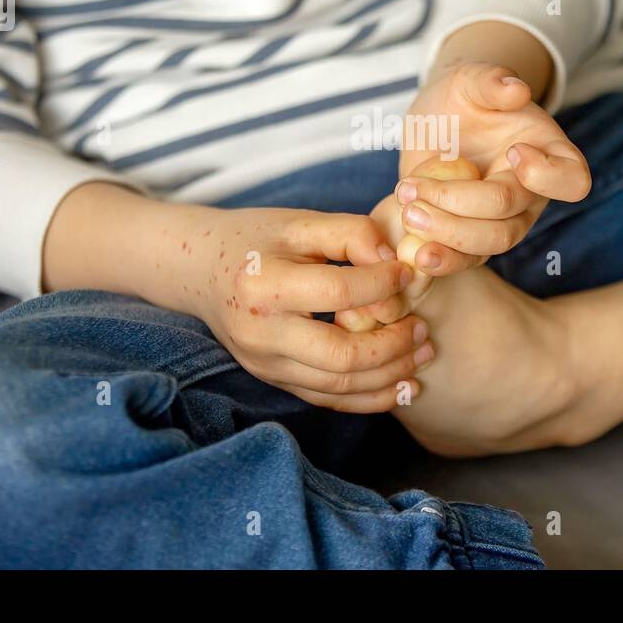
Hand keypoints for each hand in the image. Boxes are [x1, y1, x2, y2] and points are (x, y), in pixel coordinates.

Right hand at [43, 184, 431, 412]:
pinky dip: (370, 398)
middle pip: (341, 356)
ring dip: (390, 376)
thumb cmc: (256, 238)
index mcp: (264, 285)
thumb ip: (350, 233)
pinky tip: (403, 384)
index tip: (408, 274)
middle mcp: (260, 333)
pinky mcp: (272, 380)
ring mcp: (264, 364)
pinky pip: (327, 400)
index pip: (337, 294)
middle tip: (423, 328)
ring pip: (339, 387)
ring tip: (424, 353)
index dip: (382, 285)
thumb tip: (396, 261)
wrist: (198, 269)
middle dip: (393, 346)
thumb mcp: (299, 222)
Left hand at [397, 59, 590, 274]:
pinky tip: (415, 253)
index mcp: (548, 155)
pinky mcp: (472, 239)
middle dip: (464, 208)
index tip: (513, 151)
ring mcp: (503, 221)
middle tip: (415, 189)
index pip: (571, 180)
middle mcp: (531, 195)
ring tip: (409, 211)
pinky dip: (440, 260)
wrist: (437, 120)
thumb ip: (492, 80)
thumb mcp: (472, 78)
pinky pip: (464, 260)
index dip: (547, 175)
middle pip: (513, 220)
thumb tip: (517, 90)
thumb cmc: (464, 96)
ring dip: (447, 234)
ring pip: (489, 245)